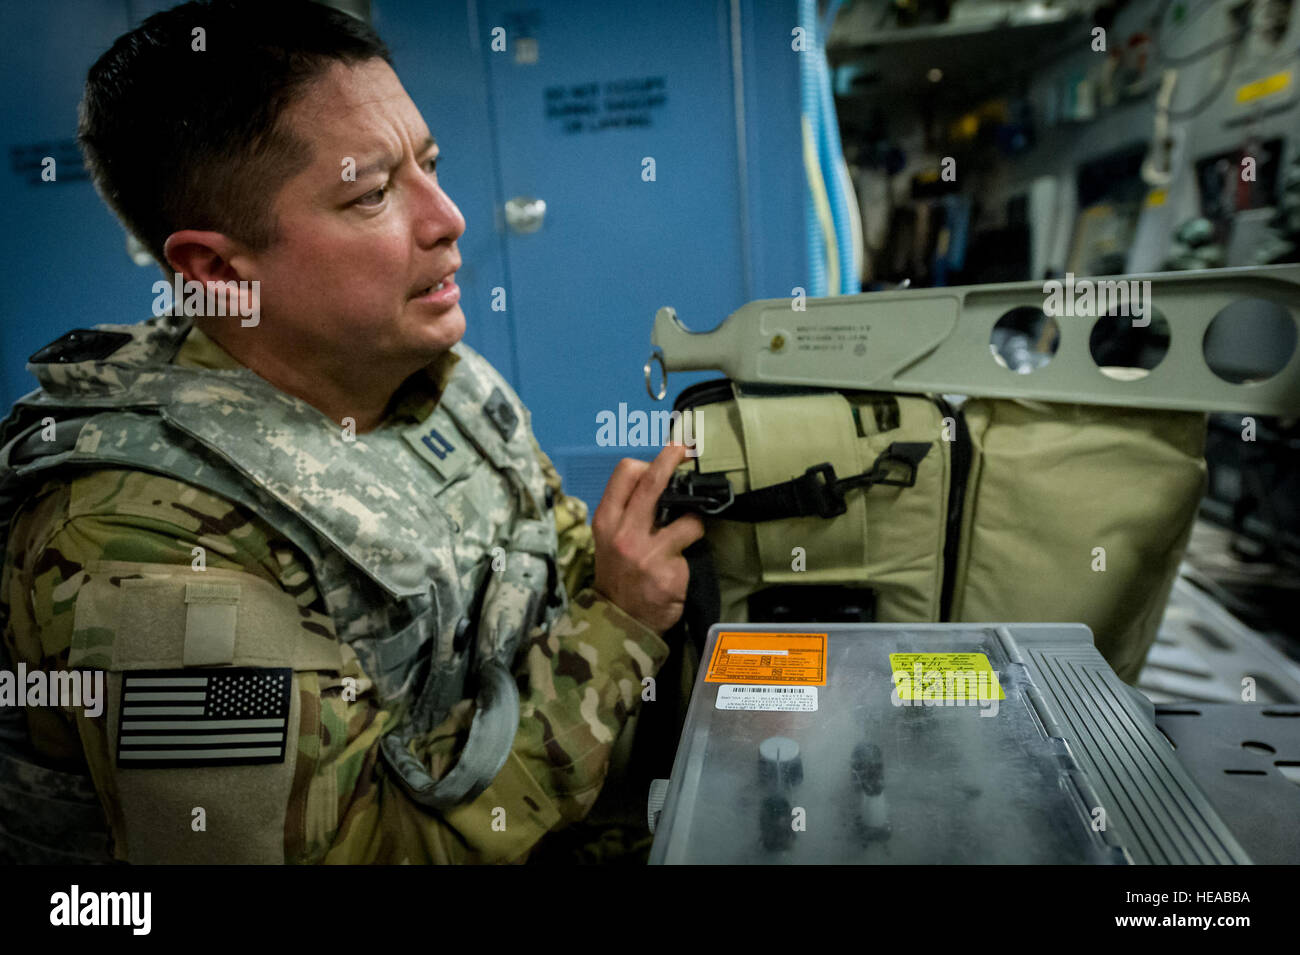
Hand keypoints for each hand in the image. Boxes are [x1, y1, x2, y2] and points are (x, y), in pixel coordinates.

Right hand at [592, 443, 705, 633]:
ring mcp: (646, 553)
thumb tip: (659, 479)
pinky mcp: (668, 572)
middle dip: (673, 459)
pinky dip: (691, 553)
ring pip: (687, 518)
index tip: (668, 457)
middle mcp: (624, 532)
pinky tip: (680, 566)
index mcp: (606, 520)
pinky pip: (693, 549)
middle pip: (653, 482)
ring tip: (686, 536)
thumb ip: (628, 511)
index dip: (649, 461)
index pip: (625, 473)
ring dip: (693, 523)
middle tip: (688, 449)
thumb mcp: (610, 539)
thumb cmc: (618, 574)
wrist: (619, 621)